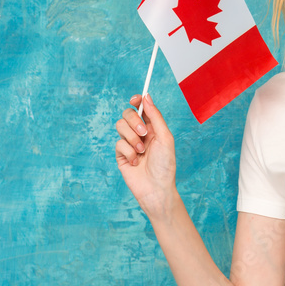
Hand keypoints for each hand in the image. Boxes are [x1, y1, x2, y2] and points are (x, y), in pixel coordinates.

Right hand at [115, 94, 177, 215]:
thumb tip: (146, 97)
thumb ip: (155, 116)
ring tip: (142, 151)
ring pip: (120, 126)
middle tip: (143, 133)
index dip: (136, 101)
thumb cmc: (165, 165)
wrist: (156, 188)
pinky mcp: (121, 155)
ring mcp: (129, 144)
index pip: (141, 108)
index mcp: (153, 127)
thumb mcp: (165, 137)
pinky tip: (135, 162)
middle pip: (127, 114)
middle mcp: (140, 134)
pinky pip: (118, 143)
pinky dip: (128, 152)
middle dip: (133, 121)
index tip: (135, 99)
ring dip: (132, 138)